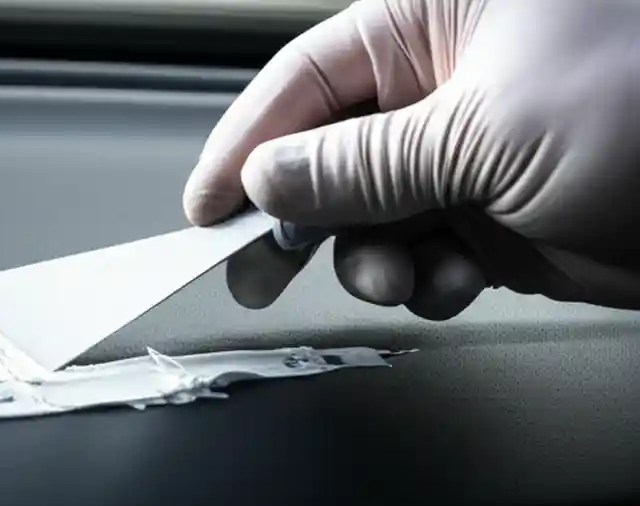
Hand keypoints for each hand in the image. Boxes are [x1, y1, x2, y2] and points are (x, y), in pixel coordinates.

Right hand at [183, 0, 639, 318]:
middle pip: (328, 150)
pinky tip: (458, 278)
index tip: (206, 204)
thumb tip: (270, 179)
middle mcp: (451, 82)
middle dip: (297, 216)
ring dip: (370, 258)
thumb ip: (361, 161)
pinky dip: (428, 280)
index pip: (308, 78)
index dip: (247, 142)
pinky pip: (424, 254)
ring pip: (370, 216)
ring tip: (397, 274)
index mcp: (442, 19)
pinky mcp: (500, 214)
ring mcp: (474, 151)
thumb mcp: (487, 131)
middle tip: (257, 271)